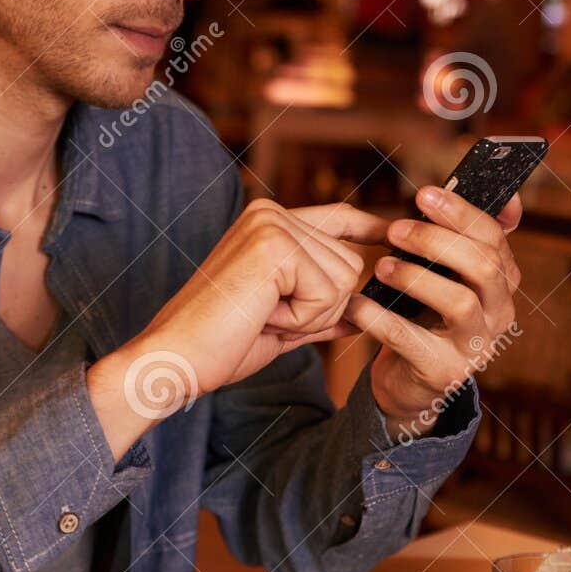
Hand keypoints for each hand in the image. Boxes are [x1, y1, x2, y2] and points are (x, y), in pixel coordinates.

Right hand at [87, 198, 386, 455]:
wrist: (176, 359)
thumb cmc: (221, 343)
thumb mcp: (285, 322)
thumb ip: (323, 309)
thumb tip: (363, 310)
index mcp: (268, 221)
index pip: (338, 217)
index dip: (370, 228)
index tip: (394, 231)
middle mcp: (270, 212)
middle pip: (351, 261)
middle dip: (323, 307)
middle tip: (269, 316)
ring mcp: (271, 225)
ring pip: (344, 278)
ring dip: (310, 315)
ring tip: (262, 316)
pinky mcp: (273, 247)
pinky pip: (327, 293)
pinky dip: (301, 319)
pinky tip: (262, 317)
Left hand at [344, 186, 523, 438]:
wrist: (410, 381)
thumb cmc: (426, 315)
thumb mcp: (447, 276)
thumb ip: (463, 238)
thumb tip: (501, 193)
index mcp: (502, 282)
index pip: (496, 239)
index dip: (462, 213)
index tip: (424, 195)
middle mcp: (499, 314)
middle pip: (485, 267)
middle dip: (437, 241)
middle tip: (395, 229)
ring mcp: (475, 347)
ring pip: (460, 302)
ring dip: (416, 278)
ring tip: (381, 267)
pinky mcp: (443, 373)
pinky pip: (411, 340)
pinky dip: (380, 318)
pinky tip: (356, 304)